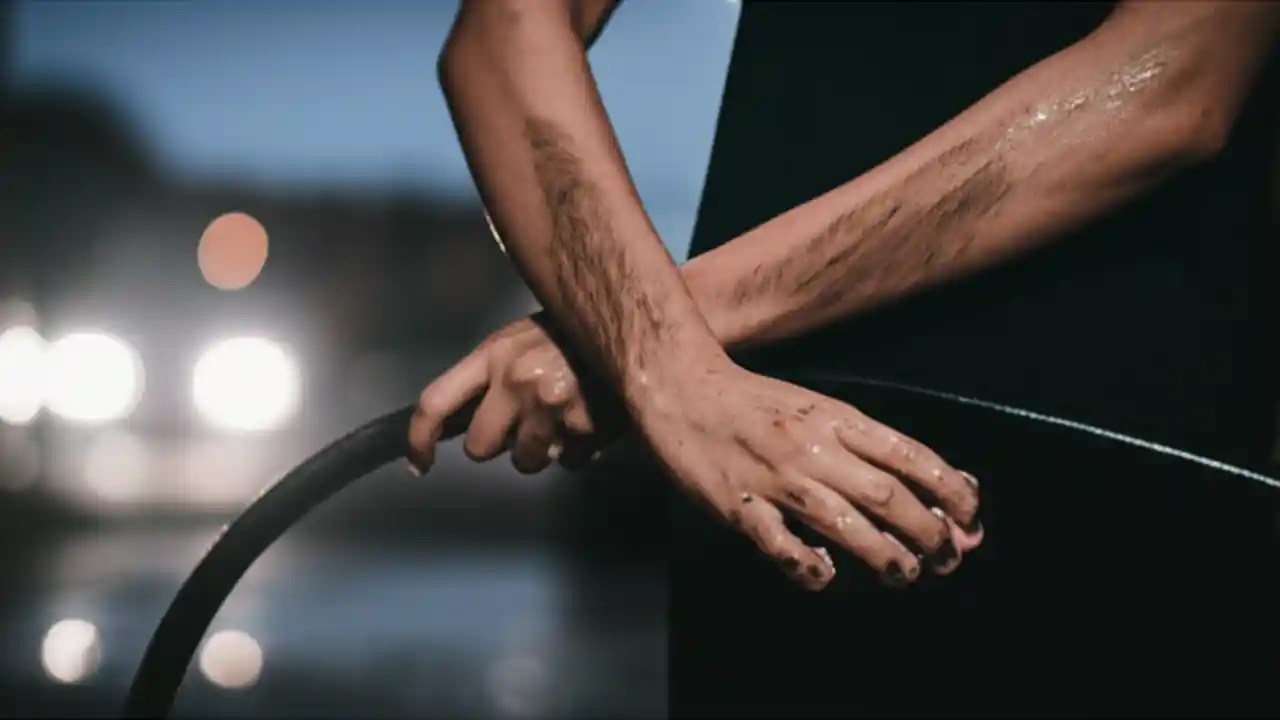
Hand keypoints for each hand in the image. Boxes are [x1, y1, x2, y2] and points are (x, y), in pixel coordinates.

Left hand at [407, 314, 625, 474]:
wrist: (635, 325)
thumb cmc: (572, 335)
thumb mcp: (522, 341)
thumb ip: (491, 377)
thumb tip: (459, 423)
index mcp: (494, 354)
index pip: (436, 402)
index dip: (419, 439)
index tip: (420, 464)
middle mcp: (516, 381)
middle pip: (480, 447)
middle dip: (498, 445)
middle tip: (523, 427)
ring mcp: (551, 407)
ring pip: (525, 462)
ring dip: (541, 452)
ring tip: (562, 422)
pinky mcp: (586, 428)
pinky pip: (570, 462)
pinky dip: (580, 451)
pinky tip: (591, 422)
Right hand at [630, 354, 983, 590]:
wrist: (680, 388)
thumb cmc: (756, 402)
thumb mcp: (818, 409)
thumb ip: (869, 447)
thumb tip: (934, 483)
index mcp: (835, 418)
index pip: (909, 455)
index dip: (950, 489)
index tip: (972, 516)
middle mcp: (812, 447)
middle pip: (887, 496)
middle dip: (929, 532)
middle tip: (949, 558)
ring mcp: (776, 478)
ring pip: (846, 525)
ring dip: (886, 557)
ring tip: (906, 575)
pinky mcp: (738, 505)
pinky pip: (782, 545)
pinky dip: (810, 566)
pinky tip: (825, 573)